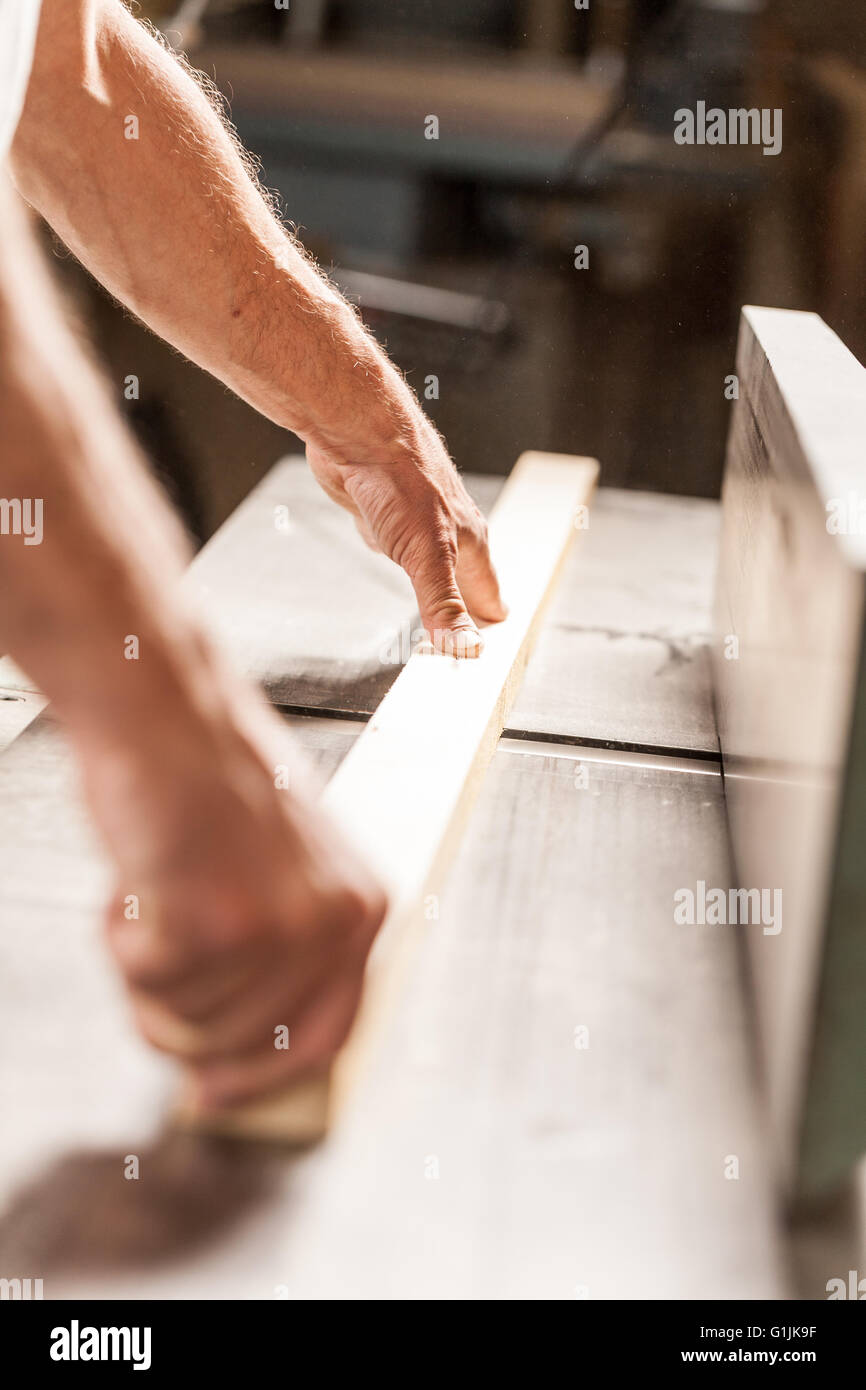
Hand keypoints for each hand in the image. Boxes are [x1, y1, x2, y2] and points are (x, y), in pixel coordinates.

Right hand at [83, 684, 385, 1111]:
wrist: (165, 712)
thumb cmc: (207, 781)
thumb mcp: (284, 866)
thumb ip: (282, 949)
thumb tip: (240, 1050)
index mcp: (363, 908)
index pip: (328, 1034)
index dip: (265, 1076)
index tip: (216, 1093)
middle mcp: (335, 924)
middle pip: (241, 1044)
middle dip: (179, 1027)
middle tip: (145, 975)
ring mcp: (279, 928)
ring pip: (185, 1021)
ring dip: (144, 971)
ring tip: (150, 894)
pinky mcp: (215, 925)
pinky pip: (145, 985)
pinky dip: (119, 942)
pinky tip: (135, 881)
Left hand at [307, 414, 506, 655]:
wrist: (357, 431)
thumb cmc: (400, 480)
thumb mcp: (425, 554)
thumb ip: (442, 603)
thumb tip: (465, 650)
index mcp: (472, 545)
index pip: (492, 601)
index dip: (489, 632)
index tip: (487, 665)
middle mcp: (451, 536)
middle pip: (465, 585)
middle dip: (464, 616)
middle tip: (465, 649)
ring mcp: (418, 525)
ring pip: (430, 565)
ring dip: (430, 589)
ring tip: (436, 616)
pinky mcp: (385, 515)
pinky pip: (395, 546)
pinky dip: (394, 558)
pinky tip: (388, 559)